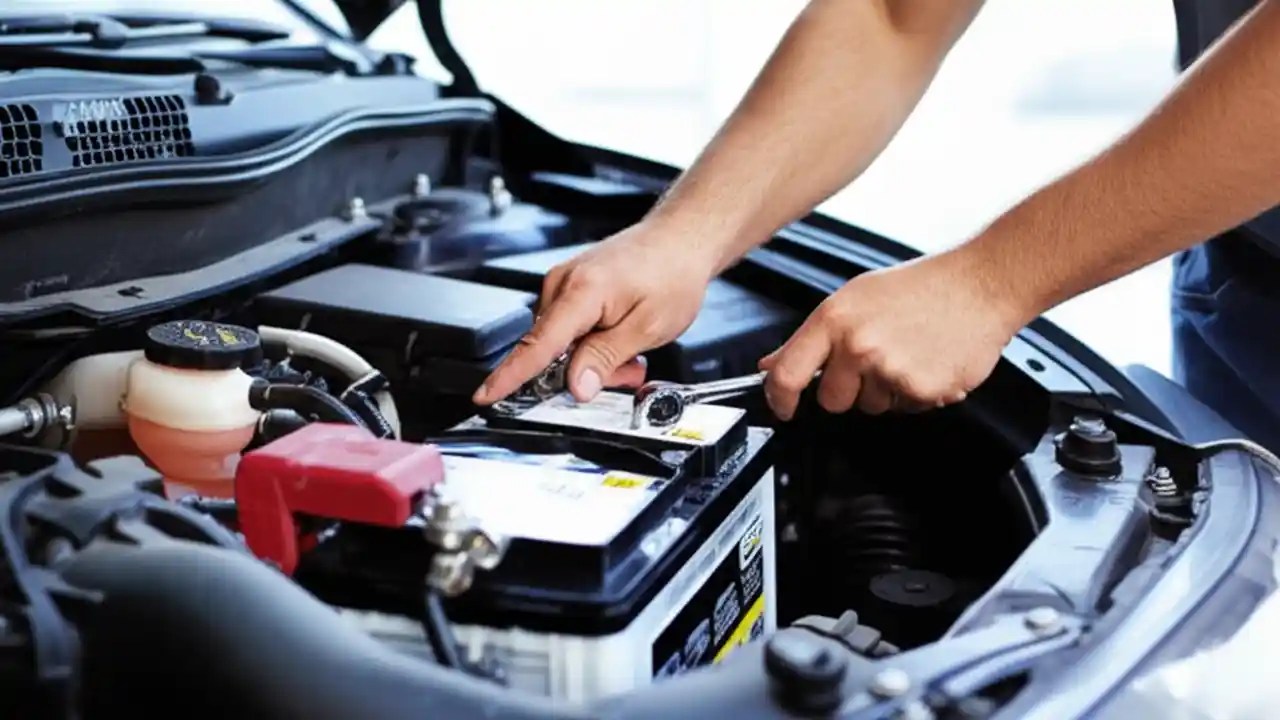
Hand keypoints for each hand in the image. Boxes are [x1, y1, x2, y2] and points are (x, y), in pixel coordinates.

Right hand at [473, 219, 718, 403]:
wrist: (681, 240)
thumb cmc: (670, 273)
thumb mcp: (647, 327)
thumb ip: (605, 358)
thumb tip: (576, 386)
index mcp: (580, 292)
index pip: (537, 345)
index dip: (509, 376)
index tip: (486, 395)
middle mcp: (563, 284)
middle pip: (551, 352)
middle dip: (585, 371)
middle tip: (628, 367)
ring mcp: (564, 284)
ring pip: (562, 345)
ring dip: (593, 357)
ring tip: (630, 347)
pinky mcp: (571, 288)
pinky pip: (570, 330)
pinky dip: (593, 342)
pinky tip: (618, 337)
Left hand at [758, 250, 1025, 419]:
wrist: (982, 284)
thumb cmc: (921, 287)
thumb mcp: (854, 299)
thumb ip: (811, 337)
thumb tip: (772, 364)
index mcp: (835, 319)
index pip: (788, 373)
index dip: (779, 398)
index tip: (783, 406)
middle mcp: (859, 345)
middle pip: (832, 401)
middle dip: (848, 390)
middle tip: (875, 359)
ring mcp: (891, 370)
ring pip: (871, 406)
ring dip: (886, 390)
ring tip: (909, 352)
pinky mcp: (922, 390)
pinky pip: (907, 409)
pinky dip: (917, 392)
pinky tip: (929, 360)